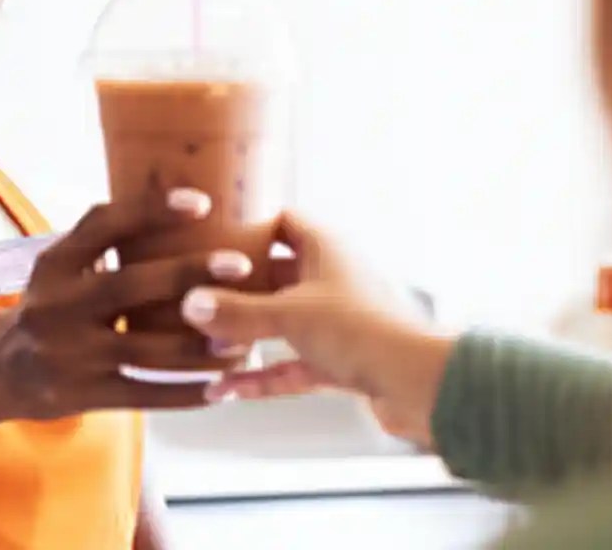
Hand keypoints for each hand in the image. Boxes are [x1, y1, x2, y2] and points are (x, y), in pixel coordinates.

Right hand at [0, 188, 253, 420]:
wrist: (3, 371)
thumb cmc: (53, 306)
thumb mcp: (60, 268)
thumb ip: (102, 242)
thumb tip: (179, 202)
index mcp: (55, 264)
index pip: (102, 225)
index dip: (150, 210)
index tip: (202, 202)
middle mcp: (57, 305)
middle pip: (128, 285)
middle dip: (187, 274)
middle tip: (241, 266)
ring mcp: (68, 353)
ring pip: (145, 349)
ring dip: (200, 347)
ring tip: (245, 341)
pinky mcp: (81, 395)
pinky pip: (144, 395)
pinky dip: (187, 394)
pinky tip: (222, 390)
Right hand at [179, 212, 454, 444]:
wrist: (421, 385)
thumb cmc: (363, 331)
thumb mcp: (289, 315)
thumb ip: (236, 311)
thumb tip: (191, 303)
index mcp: (327, 249)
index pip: (283, 222)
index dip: (250, 226)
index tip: (211, 234)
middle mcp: (333, 280)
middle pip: (275, 276)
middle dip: (235, 288)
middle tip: (194, 292)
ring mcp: (336, 323)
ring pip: (280, 323)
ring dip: (245, 333)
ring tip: (203, 343)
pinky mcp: (340, 361)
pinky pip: (289, 365)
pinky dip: (260, 376)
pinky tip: (225, 389)